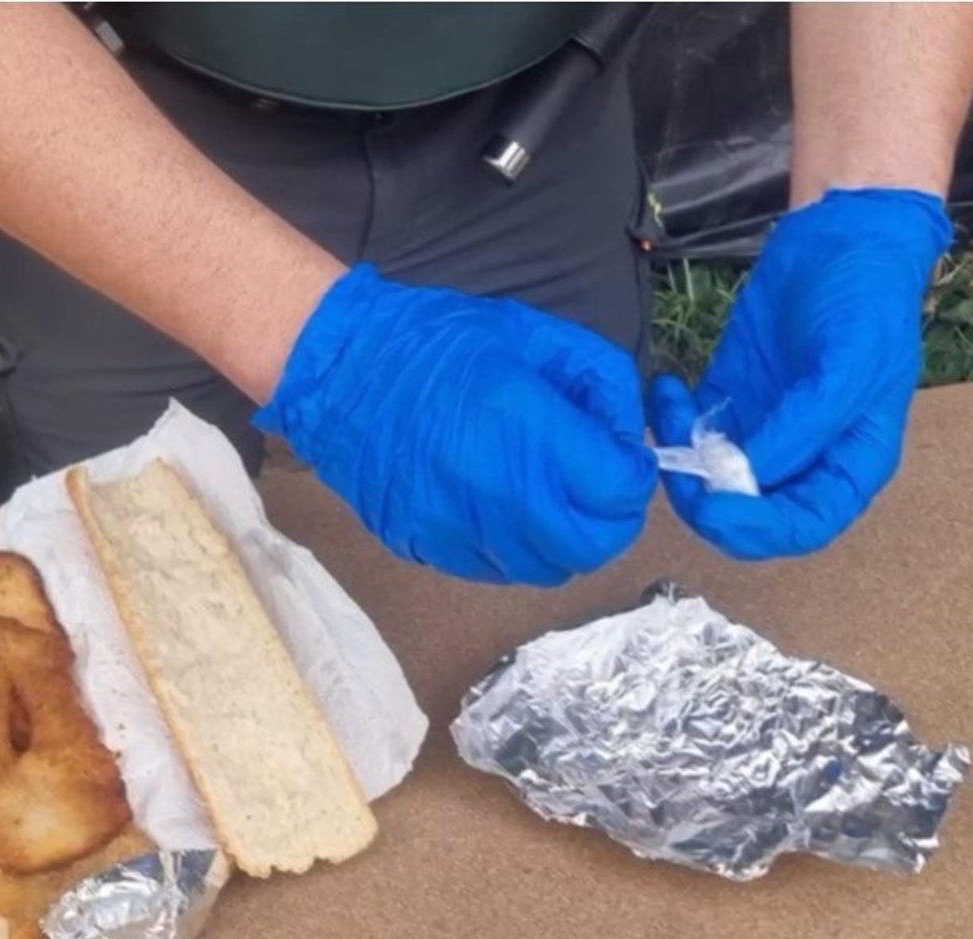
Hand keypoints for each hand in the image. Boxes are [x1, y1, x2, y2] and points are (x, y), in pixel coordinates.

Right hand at [254, 264, 656, 585]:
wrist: (340, 370)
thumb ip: (600, 381)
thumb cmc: (437, 343)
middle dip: (609, 518)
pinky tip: (502, 508)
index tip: (620, 457)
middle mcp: (494, 490)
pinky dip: (514, 547)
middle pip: (590, 545)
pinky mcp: (426, 547)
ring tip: (548, 497)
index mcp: (525, 427)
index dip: (633, 475)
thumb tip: (626, 435)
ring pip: (546, 567)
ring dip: (562, 539)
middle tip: (597, 486)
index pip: (617, 491)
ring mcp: (455, 528)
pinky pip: (495, 569)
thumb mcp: (534, 335)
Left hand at [650, 189, 952, 558]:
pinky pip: (689, 433)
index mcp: (848, 463)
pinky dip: (669, 422)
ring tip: (668, 410)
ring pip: (709, 479)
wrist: (842, 239)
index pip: (801, 527)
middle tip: (674, 462)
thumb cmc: (866, 302)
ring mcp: (762, 431)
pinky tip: (665, 387)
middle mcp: (803, 460)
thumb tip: (754, 476)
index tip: (715, 506)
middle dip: (704, 500)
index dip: (756, 530)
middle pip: (747, 513)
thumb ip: (807, 424)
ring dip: (679, 460)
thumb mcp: (851, 362)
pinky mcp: (729, 400)